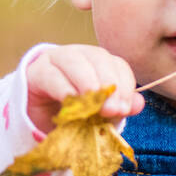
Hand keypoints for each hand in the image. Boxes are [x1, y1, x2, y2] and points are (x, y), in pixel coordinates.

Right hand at [26, 44, 143, 135]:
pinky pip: (52, 76)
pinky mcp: (36, 71)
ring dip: (88, 83)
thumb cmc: (74, 115)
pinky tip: (72, 104)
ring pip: (76, 62)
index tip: (125, 108)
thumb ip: (118, 108)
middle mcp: (80, 54)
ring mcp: (56, 59)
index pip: (118, 64)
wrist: (37, 121)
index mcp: (99, 63)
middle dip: (109, 83)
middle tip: (113, 110)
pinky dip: (64, 89)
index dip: (124, 84)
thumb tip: (139, 103)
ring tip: (95, 106)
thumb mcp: (99, 115)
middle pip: (99, 57)